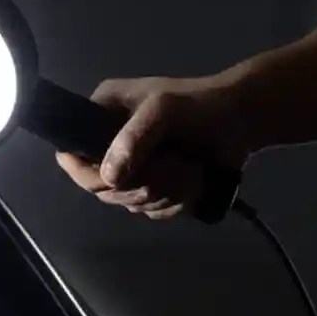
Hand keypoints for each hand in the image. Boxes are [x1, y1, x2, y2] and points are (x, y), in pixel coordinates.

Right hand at [54, 73, 257, 218]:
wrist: (245, 118)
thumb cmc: (201, 104)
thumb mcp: (164, 109)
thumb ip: (134, 138)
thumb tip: (109, 178)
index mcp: (100, 116)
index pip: (71, 154)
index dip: (85, 172)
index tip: (112, 178)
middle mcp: (109, 144)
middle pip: (100, 187)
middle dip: (138, 185)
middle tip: (170, 169)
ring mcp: (133, 168)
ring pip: (128, 202)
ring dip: (162, 194)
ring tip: (189, 172)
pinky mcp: (155, 187)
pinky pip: (151, 211)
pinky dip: (174, 204)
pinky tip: (192, 184)